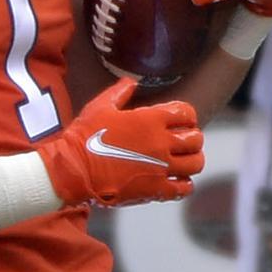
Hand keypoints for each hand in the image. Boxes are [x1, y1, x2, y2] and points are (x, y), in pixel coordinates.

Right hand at [39, 79, 202, 207]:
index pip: (186, 113)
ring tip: (183, 161)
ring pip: (196, 163)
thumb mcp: (100, 106)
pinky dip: (184, 185)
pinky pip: (183, 188)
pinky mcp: (156, 189)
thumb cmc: (84, 137)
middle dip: (193, 139)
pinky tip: (177, 181)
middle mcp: (161, 142)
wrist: (74, 169)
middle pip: (196, 139)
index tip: (183, 121)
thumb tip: (130, 82)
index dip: (188, 116)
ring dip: (192, 161)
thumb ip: (120, 92)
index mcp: (151, 119)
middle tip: (184, 142)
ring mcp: (161, 167)